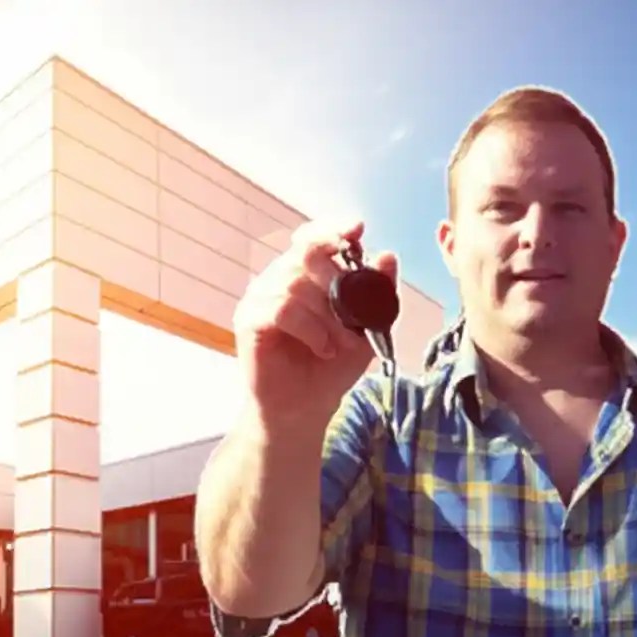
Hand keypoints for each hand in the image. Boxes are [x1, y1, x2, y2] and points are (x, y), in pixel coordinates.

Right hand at [233, 219, 398, 426]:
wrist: (306, 408)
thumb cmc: (332, 366)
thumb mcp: (367, 328)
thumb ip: (378, 292)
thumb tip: (388, 255)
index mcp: (304, 274)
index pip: (312, 236)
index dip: (333, 228)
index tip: (357, 228)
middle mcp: (278, 278)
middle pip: (306, 254)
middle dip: (338, 283)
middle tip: (353, 320)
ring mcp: (260, 296)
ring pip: (295, 285)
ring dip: (327, 317)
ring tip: (338, 344)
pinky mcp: (249, 320)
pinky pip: (281, 309)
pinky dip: (309, 328)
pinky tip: (322, 348)